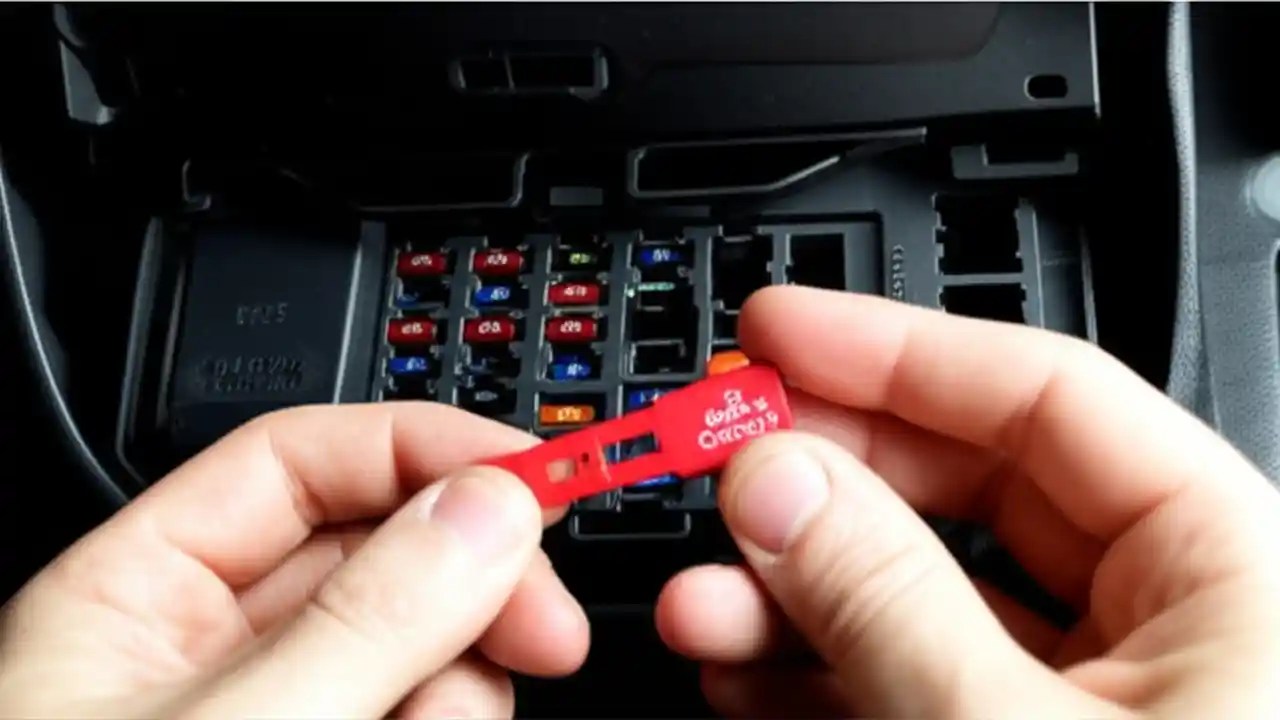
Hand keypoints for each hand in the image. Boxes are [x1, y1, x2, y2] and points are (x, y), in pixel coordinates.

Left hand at [0, 404, 588, 717]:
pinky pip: (425, 708)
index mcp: (136, 596)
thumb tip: (484, 512)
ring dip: (463, 681)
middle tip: (543, 622)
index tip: (536, 476)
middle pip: (383, 550)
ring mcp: (281, 715)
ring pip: (422, 642)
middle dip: (475, 581)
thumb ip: (365, 620)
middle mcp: (211, 651)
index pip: (300, 460)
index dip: (426, 449)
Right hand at [657, 286, 1279, 717]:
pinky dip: (820, 670)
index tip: (777, 333)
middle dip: (821, 480)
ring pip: (924, 592)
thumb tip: (780, 479)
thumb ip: (889, 598)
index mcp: (1230, 569)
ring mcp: (1096, 695)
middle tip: (718, 460)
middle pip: (966, 487)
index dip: (894, 350)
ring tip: (702, 603)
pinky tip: (747, 670)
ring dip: (793, 590)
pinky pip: (914, 676)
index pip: (1046, 395)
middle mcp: (1170, 620)